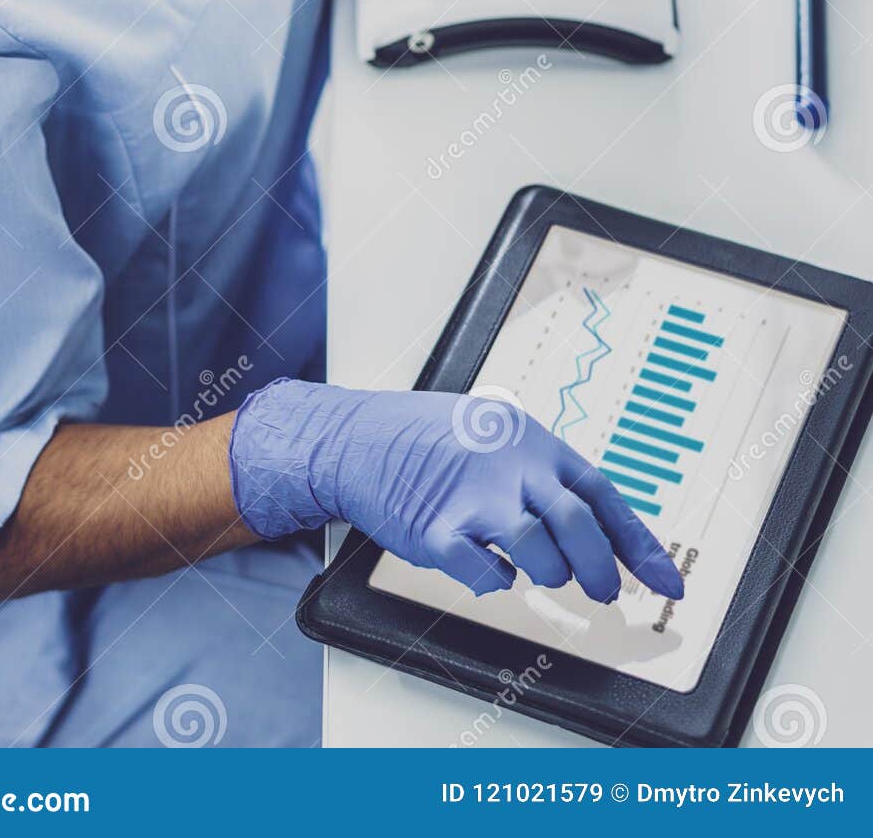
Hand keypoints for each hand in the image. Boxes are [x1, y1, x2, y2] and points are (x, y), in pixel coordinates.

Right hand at [229, 378, 683, 603]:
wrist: (360, 438)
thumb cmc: (432, 440)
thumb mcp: (497, 435)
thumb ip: (543, 475)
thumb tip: (599, 531)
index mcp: (531, 440)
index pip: (601, 494)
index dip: (639, 544)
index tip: (667, 582)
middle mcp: (509, 465)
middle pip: (578, 524)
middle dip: (600, 569)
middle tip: (606, 591)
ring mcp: (472, 498)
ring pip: (539, 553)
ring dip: (551, 574)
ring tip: (541, 574)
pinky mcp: (437, 530)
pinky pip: (484, 573)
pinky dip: (496, 581)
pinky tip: (491, 570)